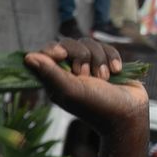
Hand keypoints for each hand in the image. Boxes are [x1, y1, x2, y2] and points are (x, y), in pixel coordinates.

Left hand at [23, 39, 147, 135]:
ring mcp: (89, 66)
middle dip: (81, 56)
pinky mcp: (106, 62)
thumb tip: (27, 57)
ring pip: (89, 43)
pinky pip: (106, 46)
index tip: (61, 55)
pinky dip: (111, 58)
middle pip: (68, 44)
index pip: (46, 53)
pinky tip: (115, 71)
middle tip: (86, 75)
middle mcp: (70, 71)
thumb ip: (50, 74)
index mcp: (55, 79)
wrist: (128, 114)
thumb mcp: (70, 91)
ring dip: (98, 60)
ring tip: (104, 78)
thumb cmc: (97, 107)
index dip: (53, 49)